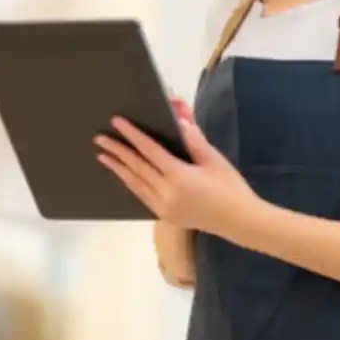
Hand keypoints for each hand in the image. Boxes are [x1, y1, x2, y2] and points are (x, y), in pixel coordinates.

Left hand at [95, 95, 259, 235]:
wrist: (239, 221)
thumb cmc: (230, 186)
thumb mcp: (213, 159)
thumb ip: (194, 139)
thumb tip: (178, 119)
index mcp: (179, 176)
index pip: (149, 150)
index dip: (132, 135)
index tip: (117, 122)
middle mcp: (166, 193)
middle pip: (136, 167)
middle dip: (117, 151)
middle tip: (100, 138)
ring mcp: (163, 207)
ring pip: (135, 183)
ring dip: (118, 168)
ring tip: (103, 155)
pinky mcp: (164, 215)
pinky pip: (141, 195)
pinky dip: (130, 182)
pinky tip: (123, 174)